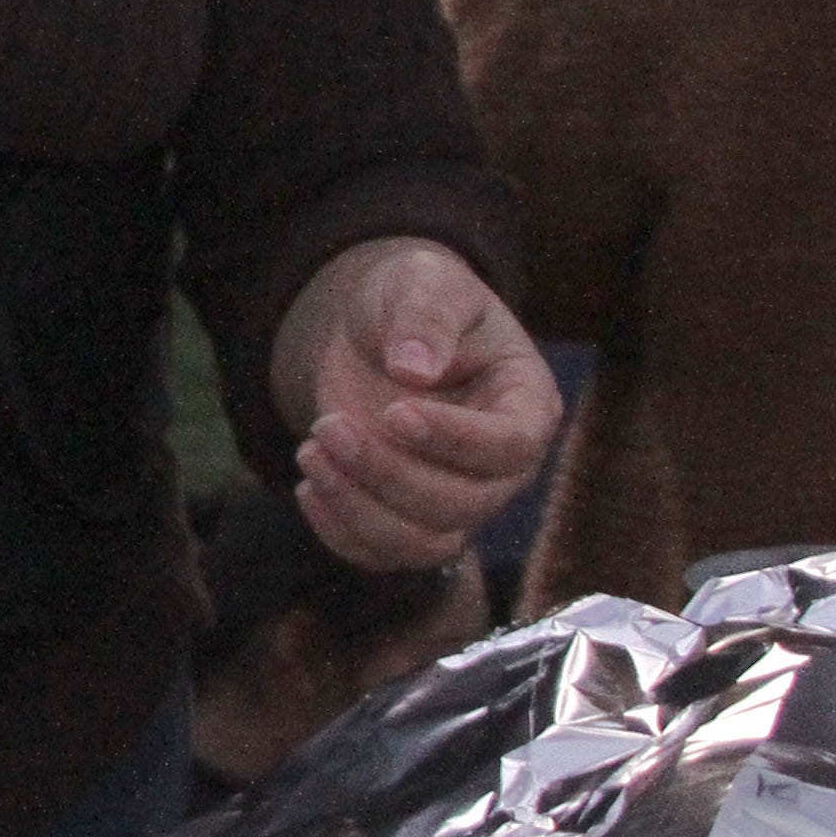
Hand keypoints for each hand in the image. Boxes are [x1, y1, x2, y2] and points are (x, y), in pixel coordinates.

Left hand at [274, 237, 559, 573]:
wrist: (376, 330)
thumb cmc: (416, 299)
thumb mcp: (423, 282)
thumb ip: (426, 316)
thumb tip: (414, 369)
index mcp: (527, 404)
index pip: (511, 445)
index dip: (455, 439)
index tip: (394, 411)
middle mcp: (502, 467)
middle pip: (464, 504)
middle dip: (389, 474)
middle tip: (327, 425)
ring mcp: (459, 501)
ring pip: (426, 544)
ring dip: (361, 511)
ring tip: (310, 453)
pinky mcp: (410, 519)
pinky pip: (385, 554)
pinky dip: (341, 533)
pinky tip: (308, 485)